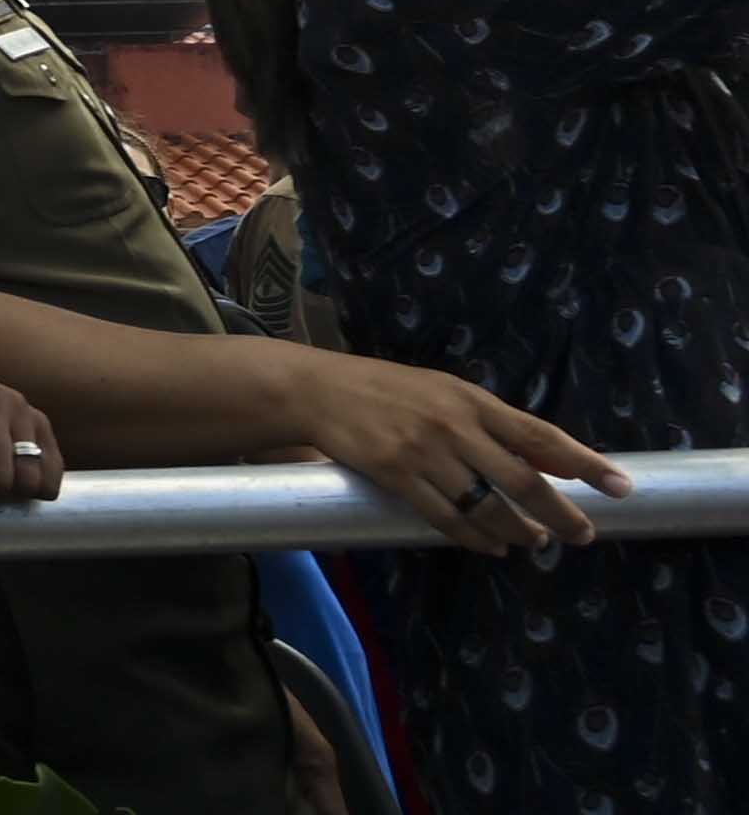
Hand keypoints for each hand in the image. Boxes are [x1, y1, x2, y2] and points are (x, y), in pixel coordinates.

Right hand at [282, 350, 619, 553]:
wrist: (316, 390)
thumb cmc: (386, 389)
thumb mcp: (443, 393)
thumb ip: (490, 424)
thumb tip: (546, 461)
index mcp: (471, 401)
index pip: (540, 436)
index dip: (584, 463)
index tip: (620, 486)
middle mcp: (454, 426)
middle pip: (523, 481)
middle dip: (560, 514)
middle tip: (582, 535)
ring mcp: (424, 453)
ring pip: (487, 507)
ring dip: (516, 531)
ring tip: (530, 542)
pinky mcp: (395, 476)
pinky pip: (446, 519)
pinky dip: (474, 538)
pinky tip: (489, 546)